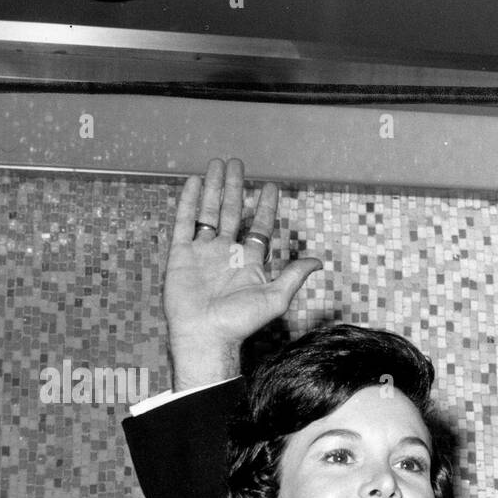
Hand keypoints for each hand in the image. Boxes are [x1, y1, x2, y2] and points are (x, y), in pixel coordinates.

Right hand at [163, 157, 322, 390]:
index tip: (270, 186)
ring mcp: (203, 252)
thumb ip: (293, 276)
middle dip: (235, 187)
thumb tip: (317, 261)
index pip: (258, 226)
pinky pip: (184, 223)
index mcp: (249, 261)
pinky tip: (192, 181)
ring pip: (208, 211)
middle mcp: (226, 253)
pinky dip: (187, 202)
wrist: (206, 335)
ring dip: (212, 187)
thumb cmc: (240, 322)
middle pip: (231, 211)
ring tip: (217, 163)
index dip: (264, 206)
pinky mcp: (180, 254)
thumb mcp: (275, 297)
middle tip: (238, 162)